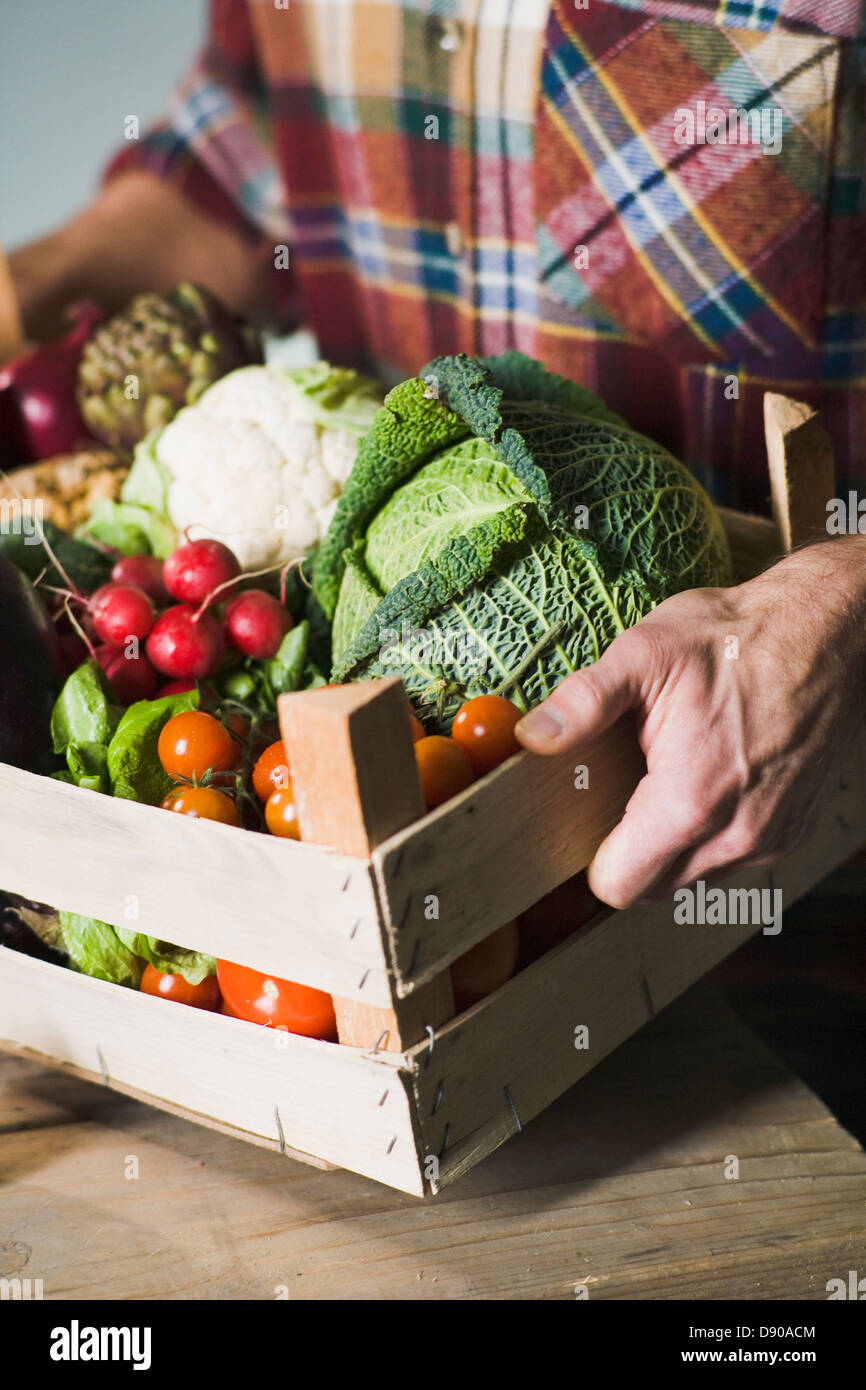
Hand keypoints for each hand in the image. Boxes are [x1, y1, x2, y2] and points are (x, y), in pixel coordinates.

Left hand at [515, 538, 865, 907]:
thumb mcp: (645, 654)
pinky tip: (710, 775)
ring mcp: (771, 837)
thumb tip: (533, 736)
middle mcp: (737, 836)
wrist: (826, 631)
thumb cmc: (736, 638)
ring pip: (694, 875)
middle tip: (625, 788)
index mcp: (690, 802)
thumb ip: (583, 703)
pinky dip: (713, 831)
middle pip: (654, 887)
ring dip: (673, 841)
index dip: (592, 858)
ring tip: (671, 775)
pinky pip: (733, 856)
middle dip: (630, 849)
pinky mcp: (792, 829)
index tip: (587, 817)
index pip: (618, 886)